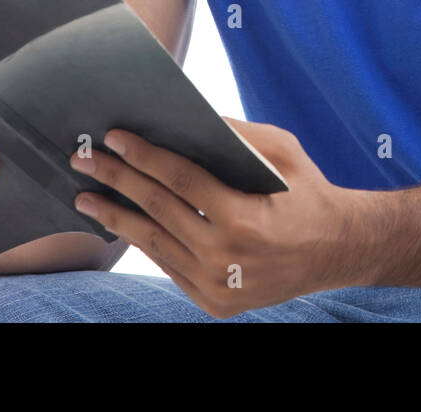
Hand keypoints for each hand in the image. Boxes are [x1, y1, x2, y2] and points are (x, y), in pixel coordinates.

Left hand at [69, 120, 371, 317]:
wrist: (336, 251)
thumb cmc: (308, 192)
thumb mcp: (284, 152)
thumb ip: (236, 135)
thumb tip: (186, 118)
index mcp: (244, 219)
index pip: (180, 180)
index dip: (144, 155)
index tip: (115, 136)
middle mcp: (226, 258)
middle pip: (158, 209)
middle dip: (116, 180)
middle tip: (84, 159)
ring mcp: (217, 287)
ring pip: (154, 243)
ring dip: (115, 216)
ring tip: (86, 197)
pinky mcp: (213, 303)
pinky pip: (168, 266)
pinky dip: (145, 242)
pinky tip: (123, 223)